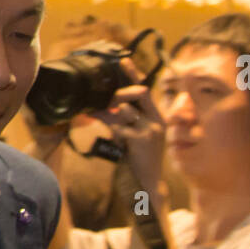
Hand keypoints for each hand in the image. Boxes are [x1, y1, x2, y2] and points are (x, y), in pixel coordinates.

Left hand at [94, 61, 165, 197]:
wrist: (145, 188)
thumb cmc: (136, 163)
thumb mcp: (131, 139)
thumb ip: (123, 123)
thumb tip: (103, 109)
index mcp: (157, 119)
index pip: (145, 92)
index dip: (134, 75)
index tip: (123, 60)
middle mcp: (157, 122)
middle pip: (139, 94)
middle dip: (120, 89)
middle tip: (103, 85)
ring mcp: (151, 130)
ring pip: (125, 110)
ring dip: (106, 110)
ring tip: (92, 109)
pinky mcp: (142, 140)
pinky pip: (119, 125)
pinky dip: (105, 123)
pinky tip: (95, 120)